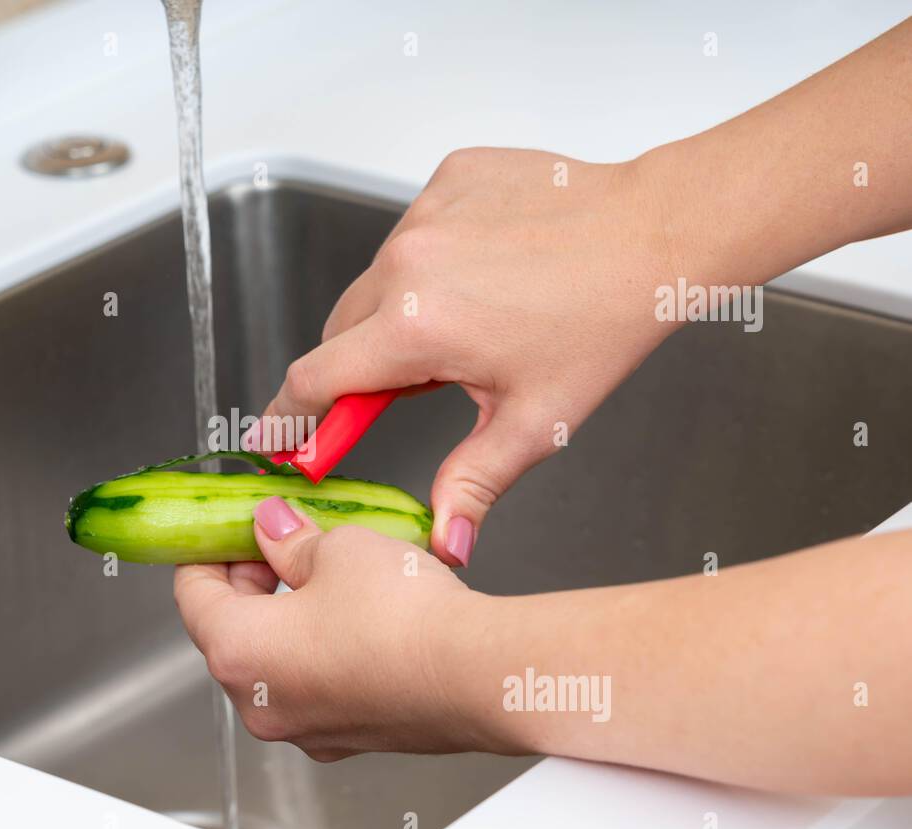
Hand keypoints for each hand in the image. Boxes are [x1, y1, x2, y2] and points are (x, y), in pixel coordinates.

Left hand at [173, 497, 519, 759]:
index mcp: (238, 653)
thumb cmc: (404, 618)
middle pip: (229, 632)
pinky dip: (321, 648)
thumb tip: (272, 527)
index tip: (220, 527)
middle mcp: (262, 705)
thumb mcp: (337, 548)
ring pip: (275, 662)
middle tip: (275, 538)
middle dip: (249, 580)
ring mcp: (307, 728)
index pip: (191, 594)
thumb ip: (290, 537)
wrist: (479, 674)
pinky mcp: (350, 736)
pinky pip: (317, 684)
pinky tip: (354, 612)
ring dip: (286, 614)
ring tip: (323, 569)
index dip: (204, 549)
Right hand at [243, 147, 683, 564]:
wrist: (657, 232)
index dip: (289, 417)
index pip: (313, 380)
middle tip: (412, 389)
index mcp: (416, 327)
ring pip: (376, 283)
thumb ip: (473, 484)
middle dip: (359, 369)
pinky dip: (430, 263)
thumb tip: (446, 541)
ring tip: (470, 327)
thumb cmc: (604, 322)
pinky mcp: (448, 178)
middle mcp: (407, 262)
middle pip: (338, 333)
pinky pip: (412, 234)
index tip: (278, 438)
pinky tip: (484, 275)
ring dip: (397, 314)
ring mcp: (425, 212)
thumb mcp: (535, 421)